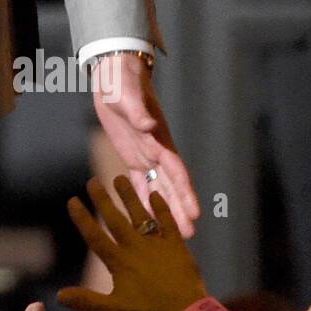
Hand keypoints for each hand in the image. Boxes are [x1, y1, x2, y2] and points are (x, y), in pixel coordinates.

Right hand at [56, 175, 209, 310]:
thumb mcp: (115, 310)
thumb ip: (87, 300)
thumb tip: (59, 296)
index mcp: (119, 261)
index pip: (95, 236)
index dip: (82, 218)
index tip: (72, 200)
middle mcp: (135, 247)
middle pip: (115, 219)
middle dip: (102, 199)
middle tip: (92, 180)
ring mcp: (156, 244)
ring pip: (140, 214)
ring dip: (129, 196)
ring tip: (119, 177)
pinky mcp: (176, 245)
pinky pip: (168, 222)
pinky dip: (161, 208)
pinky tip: (155, 194)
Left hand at [92, 54, 199, 237]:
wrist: (115, 74)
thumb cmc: (123, 82)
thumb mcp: (128, 96)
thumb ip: (139, 112)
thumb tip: (150, 125)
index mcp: (160, 139)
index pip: (176, 171)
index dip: (185, 192)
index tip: (196, 213)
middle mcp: (157, 150)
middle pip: (171, 185)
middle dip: (180, 209)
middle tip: (189, 237)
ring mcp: (146, 153)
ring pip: (158, 186)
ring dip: (165, 208)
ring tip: (174, 233)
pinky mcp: (132, 154)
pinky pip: (139, 180)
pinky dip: (142, 197)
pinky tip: (144, 215)